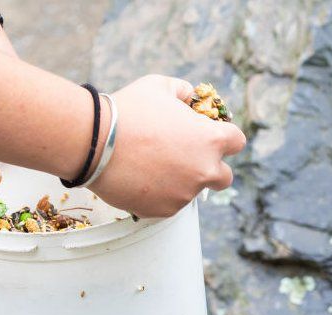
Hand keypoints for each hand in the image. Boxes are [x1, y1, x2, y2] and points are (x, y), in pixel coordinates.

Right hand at [88, 75, 246, 217]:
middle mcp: (204, 170)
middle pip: (225, 177)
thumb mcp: (160, 86)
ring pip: (192, 190)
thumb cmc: (128, 111)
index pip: (237, 142)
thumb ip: (183, 91)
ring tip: (151, 164)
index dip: (225, 137)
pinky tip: (140, 177)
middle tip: (189, 159)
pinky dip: (159, 193)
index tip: (211, 136)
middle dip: (212, 168)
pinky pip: (169, 203)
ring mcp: (185, 194)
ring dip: (181, 180)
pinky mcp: (165, 210)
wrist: (94, 142)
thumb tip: (189, 96)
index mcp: (210, 140)